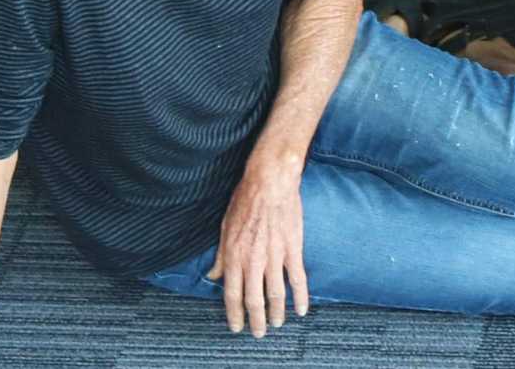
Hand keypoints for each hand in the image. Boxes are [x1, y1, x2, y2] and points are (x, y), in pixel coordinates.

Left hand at [204, 149, 310, 333]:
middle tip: (259, 333)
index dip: (234, 314)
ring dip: (277, 313)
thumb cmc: (245, 199)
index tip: (236, 327)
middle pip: (254, 300)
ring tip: (277, 324)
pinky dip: (301, 297)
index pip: (232, 294)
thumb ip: (221, 255)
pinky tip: (301, 309)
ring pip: (276, 294)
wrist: (271, 180)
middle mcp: (253, 260)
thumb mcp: (225, 226)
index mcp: (234, 256)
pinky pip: (298, 278)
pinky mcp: (293, 248)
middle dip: (256, 320)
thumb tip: (212, 275)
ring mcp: (275, 256)